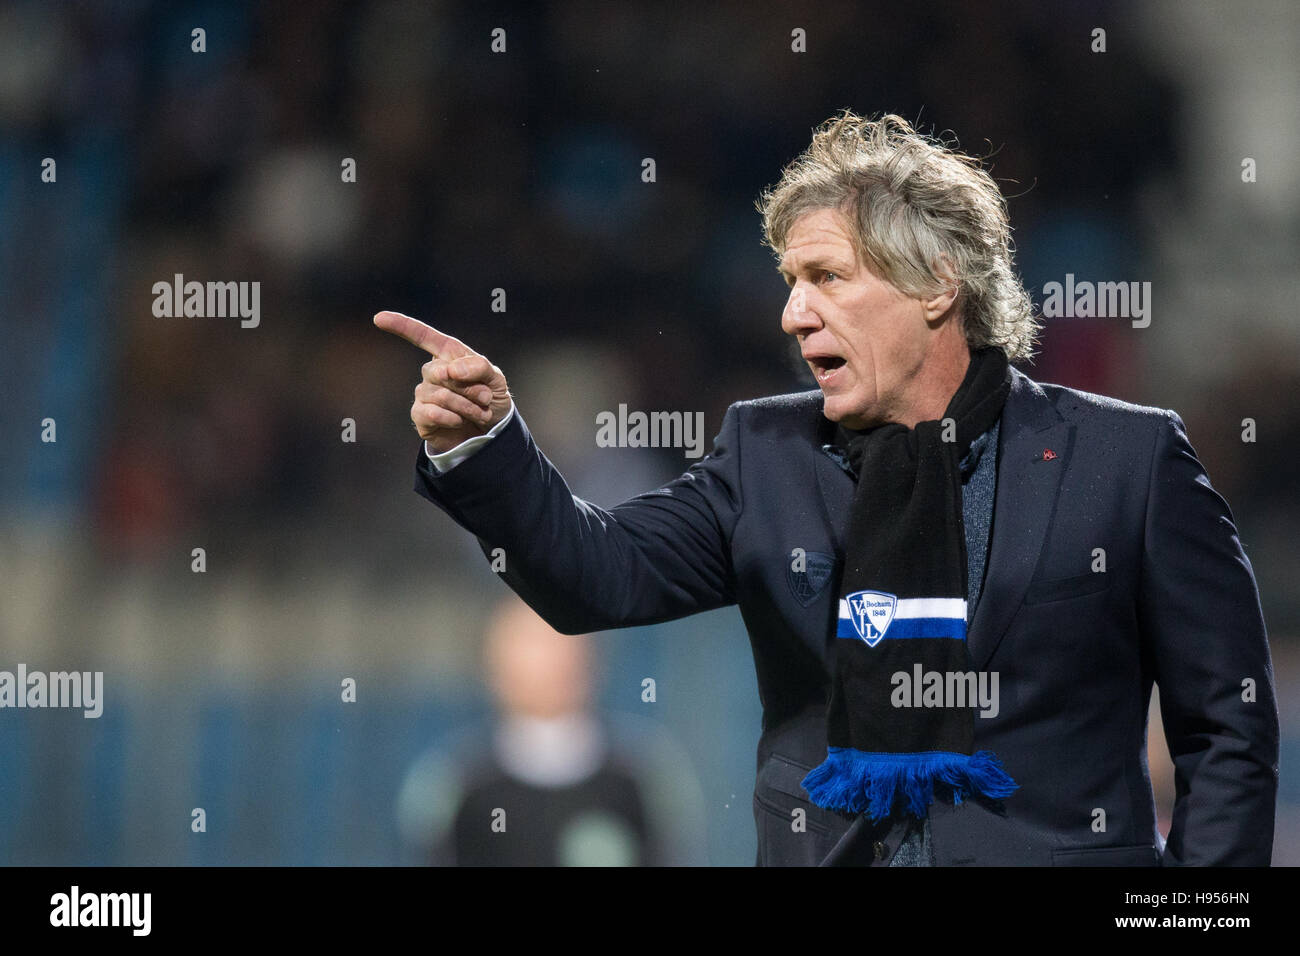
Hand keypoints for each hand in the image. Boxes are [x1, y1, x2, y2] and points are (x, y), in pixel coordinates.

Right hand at [373, 311, 512, 453]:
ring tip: (481, 413)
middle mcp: (432, 372)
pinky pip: (430, 412)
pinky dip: (451, 418)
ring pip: (439, 395)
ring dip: (467, 406)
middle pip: (440, 372)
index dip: (402, 326)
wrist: (492, 432)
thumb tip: (450, 369)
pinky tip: (460, 421)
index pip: (423, 337)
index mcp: (449, 355)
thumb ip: (478, 366)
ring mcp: (424, 393)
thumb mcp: (495, 378)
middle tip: (485, 398)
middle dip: (469, 388)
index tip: (379, 318)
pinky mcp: (420, 416)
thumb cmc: (491, 399)